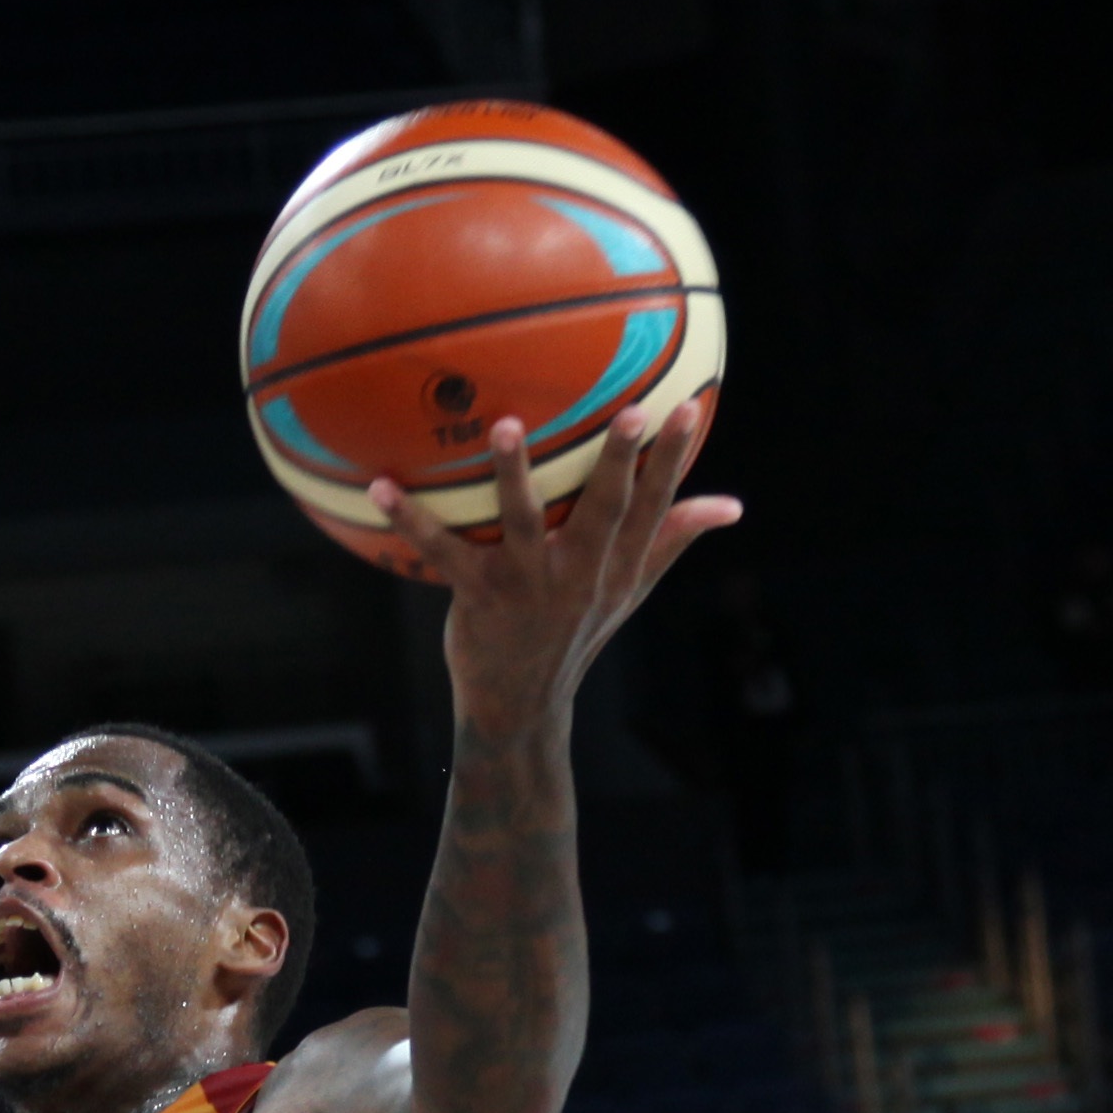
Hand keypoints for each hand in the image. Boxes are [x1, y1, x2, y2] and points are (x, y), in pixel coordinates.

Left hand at [373, 404, 741, 744]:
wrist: (522, 705)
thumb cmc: (577, 631)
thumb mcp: (630, 590)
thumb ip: (672, 539)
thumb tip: (731, 505)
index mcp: (618, 567)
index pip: (654, 507)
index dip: (671, 460)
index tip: (687, 408)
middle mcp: (580, 574)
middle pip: (605, 511)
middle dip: (619, 461)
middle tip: (630, 409)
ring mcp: (529, 586)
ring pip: (524, 524)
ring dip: (513, 475)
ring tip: (506, 427)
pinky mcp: (479, 598)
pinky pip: (442, 553)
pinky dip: (410, 521)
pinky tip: (381, 487)